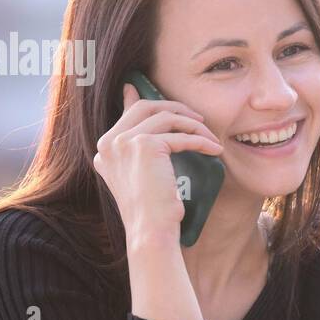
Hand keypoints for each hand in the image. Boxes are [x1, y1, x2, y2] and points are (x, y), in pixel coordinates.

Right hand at [93, 81, 223, 241]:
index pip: (127, 113)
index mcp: (105, 149)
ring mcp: (124, 142)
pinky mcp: (145, 146)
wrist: (150, 230)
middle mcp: (109, 142)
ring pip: (167, 117)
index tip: (155, 89)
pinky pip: (181, 136)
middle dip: (175, 107)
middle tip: (197, 118)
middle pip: (146, 107)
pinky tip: (215, 150)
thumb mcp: (141, 174)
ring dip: (194, 125)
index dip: (141, 98)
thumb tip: (154, 130)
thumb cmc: (151, 208)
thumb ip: (142, 147)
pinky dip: (201, 141)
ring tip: (210, 137)